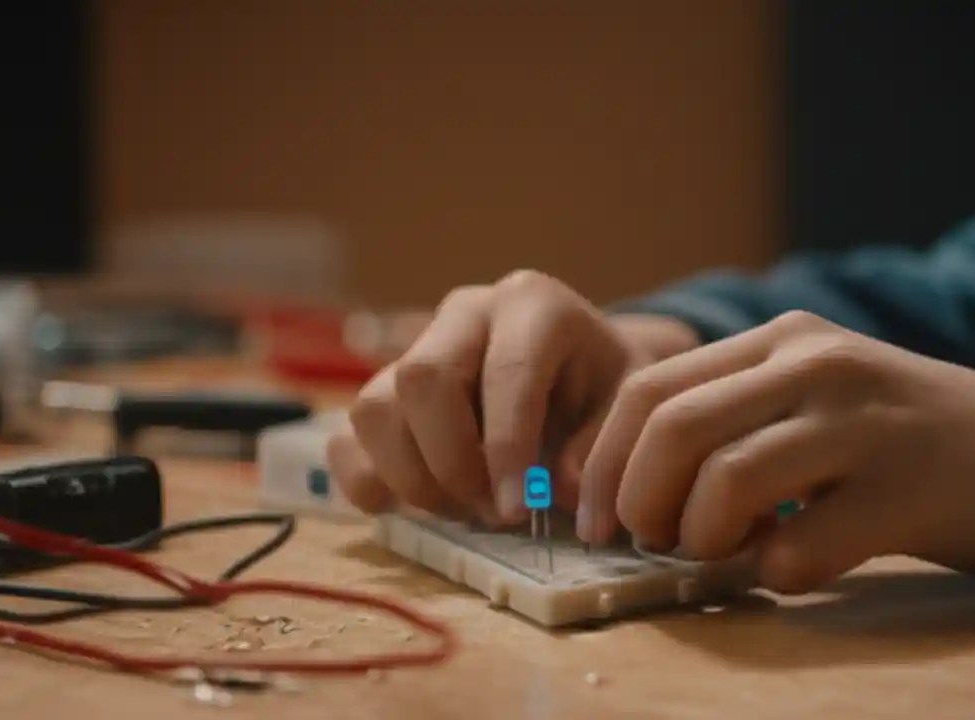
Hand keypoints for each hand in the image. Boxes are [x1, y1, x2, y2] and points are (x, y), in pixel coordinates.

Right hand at [328, 270, 698, 524]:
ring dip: (411, 478)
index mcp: (532, 305)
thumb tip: (556, 492)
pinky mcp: (385, 389)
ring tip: (463, 509)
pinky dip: (369, 482)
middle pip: (421, 378)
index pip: (505, 371)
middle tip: (491, 514)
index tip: (517, 512)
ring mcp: (415, 347)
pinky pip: (347, 438)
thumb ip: (600, 448)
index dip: (506, 449)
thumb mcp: (626, 408)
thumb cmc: (605, 388)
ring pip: (373, 409)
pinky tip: (412, 507)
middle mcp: (465, 314)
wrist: (583, 370)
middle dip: (451, 463)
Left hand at [579, 310, 974, 592]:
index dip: (604, 460)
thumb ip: (732, 415)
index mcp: (782, 340)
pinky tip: (794, 565)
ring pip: (726, 482)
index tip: (598, 516)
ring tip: (722, 552)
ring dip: (701, 539)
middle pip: (672, 428)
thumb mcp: (814, 392)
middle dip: (638, 500)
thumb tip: (630, 483)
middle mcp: (815, 365)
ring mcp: (862, 424)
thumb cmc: (901, 435)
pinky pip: (797, 549)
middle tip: (651, 541)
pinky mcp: (902, 493)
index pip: (650, 389)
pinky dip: (773, 572)